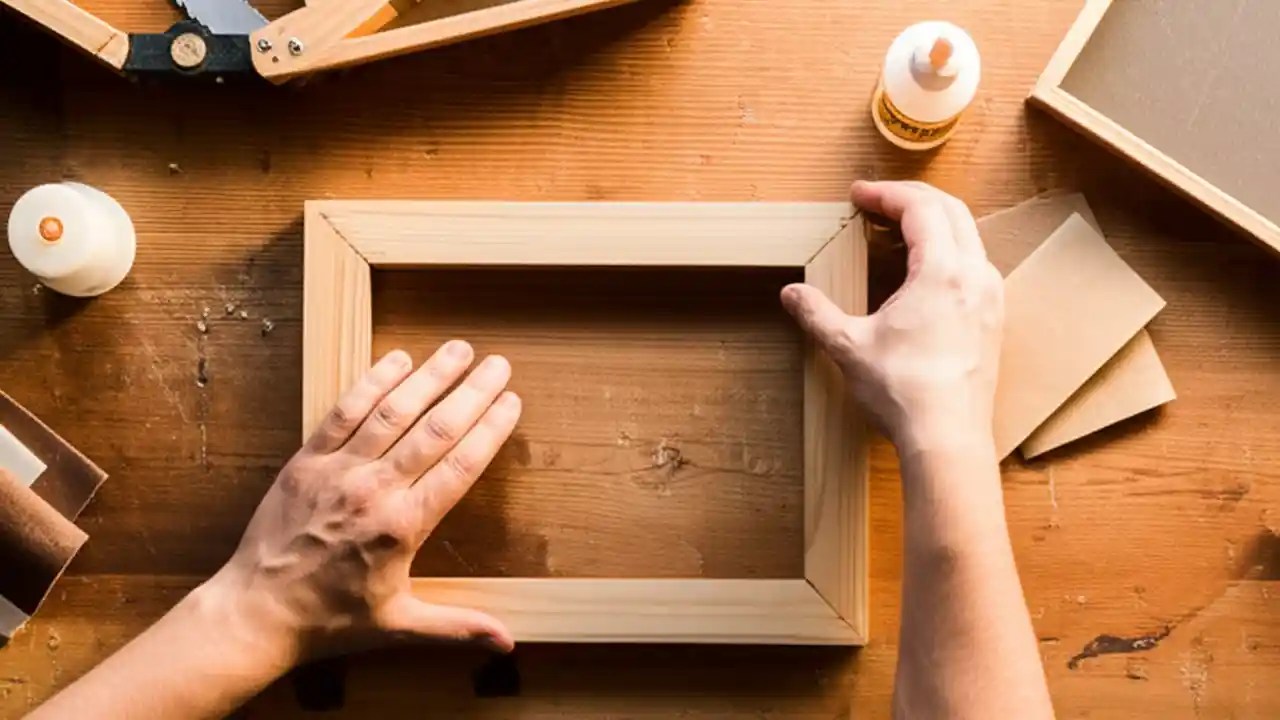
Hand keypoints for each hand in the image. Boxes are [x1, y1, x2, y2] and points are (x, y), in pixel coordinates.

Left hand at [203, 342, 521, 661]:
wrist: (258, 612)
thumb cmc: (329, 620)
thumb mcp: (399, 625)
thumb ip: (457, 625)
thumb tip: (507, 643)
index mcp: (404, 527)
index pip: (460, 466)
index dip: (490, 429)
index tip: (512, 402)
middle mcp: (375, 491)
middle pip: (435, 430)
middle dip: (472, 392)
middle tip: (499, 364)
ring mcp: (339, 471)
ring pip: (393, 411)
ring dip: (430, 376)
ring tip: (459, 349)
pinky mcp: (307, 460)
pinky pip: (344, 411)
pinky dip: (372, 382)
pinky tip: (398, 359)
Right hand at [782, 181, 1003, 454]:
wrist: (946, 438)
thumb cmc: (903, 392)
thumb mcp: (848, 346)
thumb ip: (817, 312)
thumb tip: (791, 293)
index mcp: (942, 272)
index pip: (920, 208)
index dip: (886, 194)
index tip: (858, 195)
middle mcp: (975, 276)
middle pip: (951, 210)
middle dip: (911, 198)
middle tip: (876, 201)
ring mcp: (990, 297)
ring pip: (968, 235)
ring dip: (933, 221)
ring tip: (896, 230)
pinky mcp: (993, 319)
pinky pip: (974, 264)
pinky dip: (948, 249)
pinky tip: (923, 271)